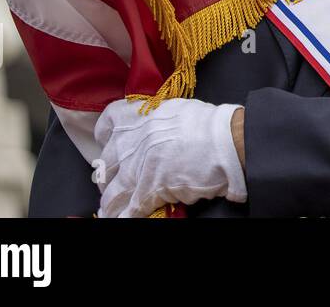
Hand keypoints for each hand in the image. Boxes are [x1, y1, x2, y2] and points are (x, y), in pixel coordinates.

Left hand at [95, 98, 245, 217]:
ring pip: (111, 193)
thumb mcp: (176, 109)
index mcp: (137, 118)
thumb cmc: (208, 123)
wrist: (224, 141)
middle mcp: (129, 143)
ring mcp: (135, 169)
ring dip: (113, 202)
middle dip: (109, 175)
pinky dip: (124, 218)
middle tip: (119, 179)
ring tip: (115, 208)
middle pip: (105, 164)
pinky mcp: (147, 192)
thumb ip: (157, 119)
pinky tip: (123, 219)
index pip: (106, 126)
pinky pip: (127, 212)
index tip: (111, 144)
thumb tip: (156, 127)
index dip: (106, 138)